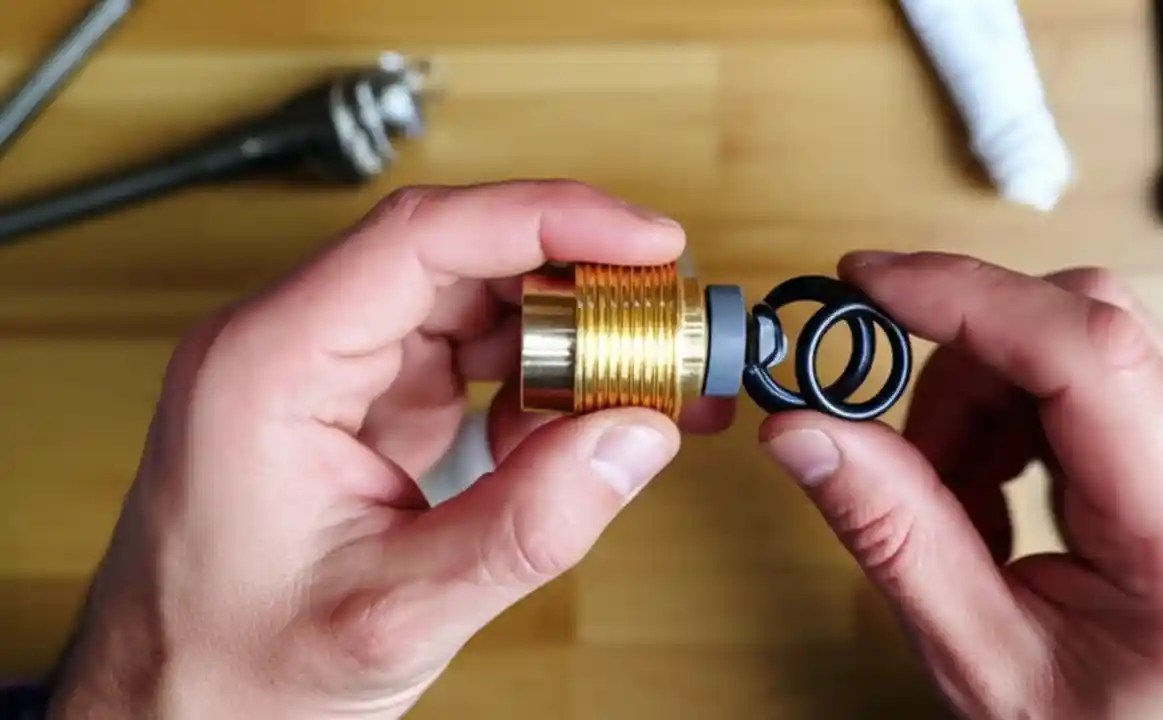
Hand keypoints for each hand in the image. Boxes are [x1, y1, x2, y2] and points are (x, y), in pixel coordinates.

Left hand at [47, 181, 730, 719]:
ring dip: (563, 337)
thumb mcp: (393, 612)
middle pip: (458, 261)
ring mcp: (330, 377)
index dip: (546, 220)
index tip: (643, 240)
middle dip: (576, 285)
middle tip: (663, 324)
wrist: (172, 716)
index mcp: (269, 365)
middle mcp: (295, 348)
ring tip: (640, 379)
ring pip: (471, 308)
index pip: (421, 237)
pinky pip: (467, 363)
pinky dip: (533, 386)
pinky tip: (572, 430)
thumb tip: (634, 438)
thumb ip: (527, 526)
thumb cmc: (230, 669)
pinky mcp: (361, 410)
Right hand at [763, 252, 1162, 718]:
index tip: (871, 282)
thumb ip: (892, 535)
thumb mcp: (981, 660)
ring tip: (963, 498)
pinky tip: (1005, 484)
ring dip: (985, 398)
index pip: (1089, 354)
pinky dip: (1018, 409)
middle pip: (1080, 325)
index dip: (967, 295)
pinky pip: (1097, 364)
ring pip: (1081, 333)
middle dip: (960, 372)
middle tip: (909, 461)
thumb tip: (806, 428)